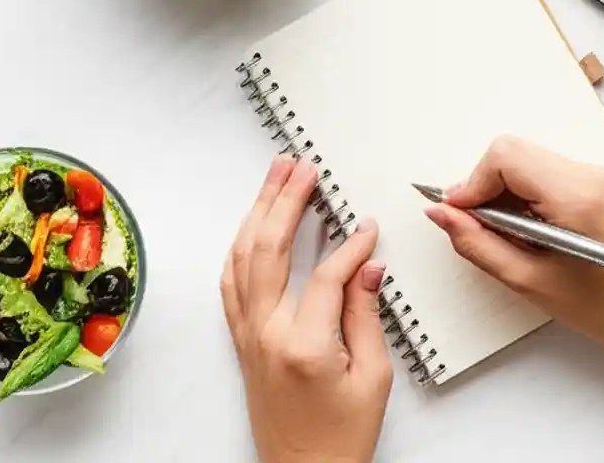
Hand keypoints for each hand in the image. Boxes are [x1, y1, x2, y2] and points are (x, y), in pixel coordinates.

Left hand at [222, 156, 392, 462]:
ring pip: (242, 257)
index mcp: (302, 345)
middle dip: (286, 200)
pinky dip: (241, 246)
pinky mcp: (242, 340)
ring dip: (258, 211)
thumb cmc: (339, 437)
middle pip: (268, 249)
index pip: (325, 274)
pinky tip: (252, 225)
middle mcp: (265, 335)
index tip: (367, 227)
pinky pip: (231, 281)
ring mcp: (248, 336)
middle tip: (301, 167)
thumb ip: (366, 315)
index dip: (350, 245)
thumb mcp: (372, 376)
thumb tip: (367, 266)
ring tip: (275, 177)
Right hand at [425, 136, 603, 399]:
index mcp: (575, 196)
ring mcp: (591, 175)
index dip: (472, 183)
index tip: (459, 213)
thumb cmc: (595, 303)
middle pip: (512, 151)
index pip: (505, 156)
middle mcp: (586, 175)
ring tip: (508, 233)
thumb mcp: (524, 278)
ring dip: (502, 190)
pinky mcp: (590, 181)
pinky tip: (525, 228)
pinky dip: (520, 192)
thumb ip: (476, 242)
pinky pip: (539, 170)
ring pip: (523, 159)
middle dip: (484, 185)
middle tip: (479, 226)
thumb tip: (440, 213)